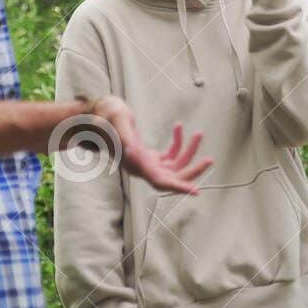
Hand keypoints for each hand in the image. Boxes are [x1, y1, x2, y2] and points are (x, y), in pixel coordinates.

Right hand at [90, 96, 212, 194]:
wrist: (97, 115)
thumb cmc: (107, 116)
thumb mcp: (117, 121)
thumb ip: (125, 136)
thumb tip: (133, 151)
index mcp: (136, 164)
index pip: (160, 181)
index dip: (178, 187)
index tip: (195, 192)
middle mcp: (142, 168)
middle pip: (172, 177)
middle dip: (192, 170)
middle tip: (210, 160)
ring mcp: (146, 163)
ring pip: (174, 165)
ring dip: (189, 152)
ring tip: (199, 134)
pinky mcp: (149, 156)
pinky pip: (168, 155)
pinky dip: (177, 143)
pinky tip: (178, 127)